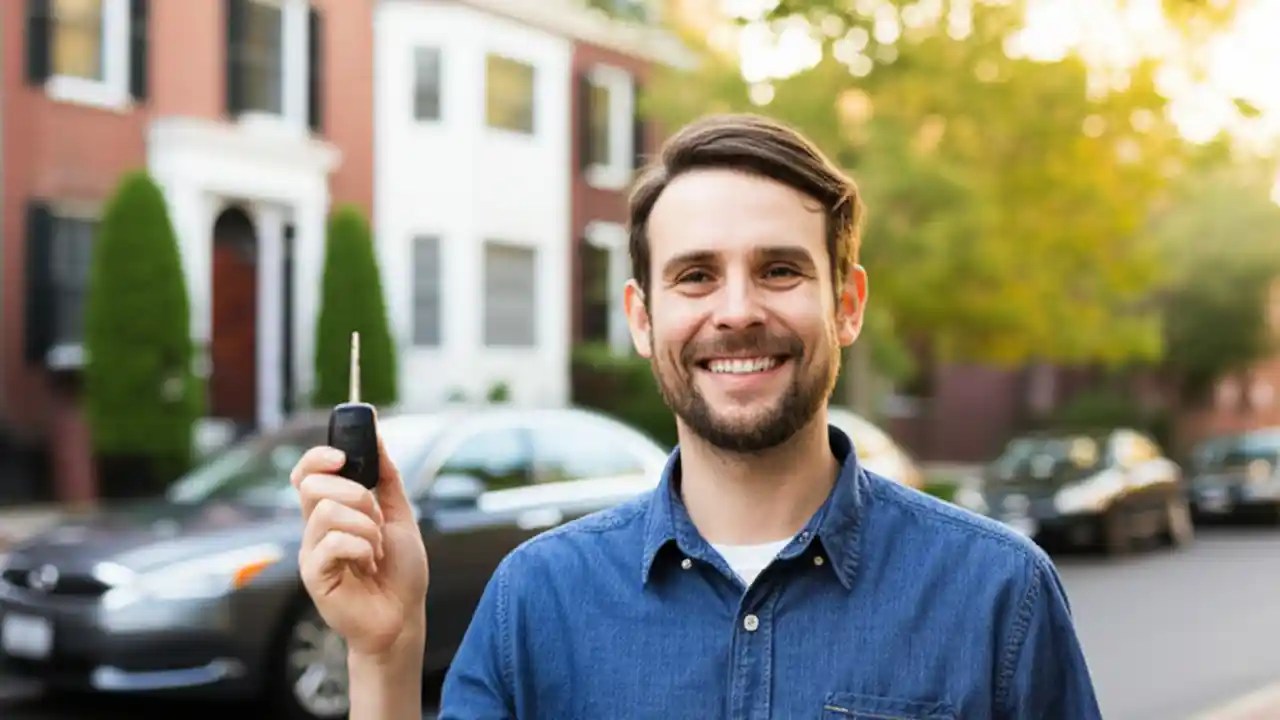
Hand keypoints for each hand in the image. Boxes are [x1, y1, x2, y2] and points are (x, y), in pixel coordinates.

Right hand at [291, 431, 429, 658]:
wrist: (404, 615)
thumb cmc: (400, 571)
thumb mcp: (399, 514)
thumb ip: (385, 477)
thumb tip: (376, 435)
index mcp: (332, 511)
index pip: (306, 473)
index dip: (318, 458)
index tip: (342, 455)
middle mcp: (315, 529)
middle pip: (312, 485)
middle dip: (356, 494)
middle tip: (377, 522)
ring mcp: (311, 552)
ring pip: (327, 511)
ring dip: (366, 526)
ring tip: (376, 549)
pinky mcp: (314, 576)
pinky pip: (332, 542)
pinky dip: (361, 547)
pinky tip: (369, 564)